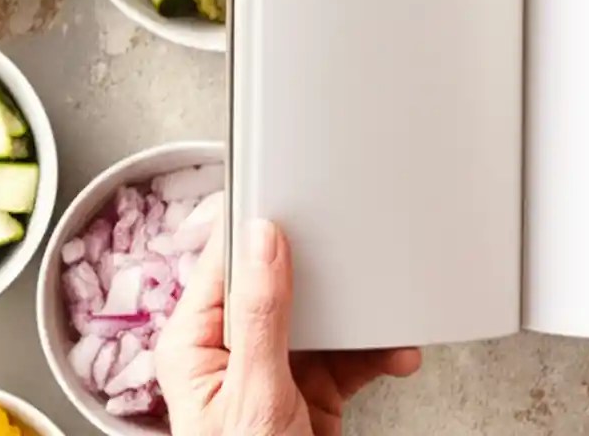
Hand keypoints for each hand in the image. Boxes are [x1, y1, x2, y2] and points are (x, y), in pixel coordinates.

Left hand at [156, 217, 421, 434]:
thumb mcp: (255, 394)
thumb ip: (261, 316)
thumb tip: (264, 241)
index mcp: (195, 342)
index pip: (222, 263)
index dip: (255, 227)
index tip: (287, 194)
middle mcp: (230, 350)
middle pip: (279, 285)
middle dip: (326, 276)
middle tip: (354, 256)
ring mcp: (271, 369)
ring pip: (321, 318)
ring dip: (359, 319)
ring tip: (388, 315)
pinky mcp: (307, 390)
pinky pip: (345, 356)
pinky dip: (374, 353)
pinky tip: (394, 353)